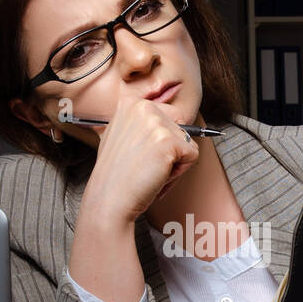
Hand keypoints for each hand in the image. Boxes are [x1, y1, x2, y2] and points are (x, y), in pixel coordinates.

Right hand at [81, 96, 199, 223]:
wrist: (109, 199)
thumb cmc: (115, 175)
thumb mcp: (119, 136)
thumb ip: (139, 123)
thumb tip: (165, 116)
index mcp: (131, 102)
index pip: (168, 115)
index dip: (161, 140)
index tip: (144, 154)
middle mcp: (143, 107)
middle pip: (180, 127)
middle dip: (170, 151)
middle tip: (146, 166)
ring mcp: (156, 123)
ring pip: (187, 142)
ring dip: (174, 162)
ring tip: (150, 172)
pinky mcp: (169, 141)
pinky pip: (192, 155)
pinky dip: (179, 172)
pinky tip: (157, 176)